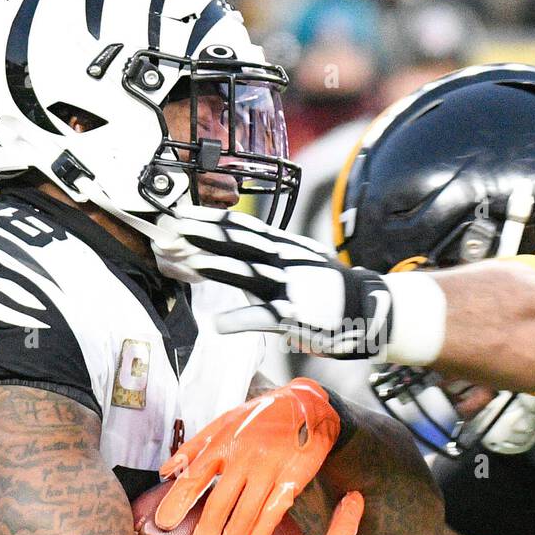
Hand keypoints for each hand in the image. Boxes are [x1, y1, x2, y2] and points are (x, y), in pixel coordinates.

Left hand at [152, 206, 397, 357]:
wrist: (368, 306)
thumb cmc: (326, 285)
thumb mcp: (297, 257)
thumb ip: (264, 252)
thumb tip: (229, 249)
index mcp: (282, 244)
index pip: (240, 226)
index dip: (207, 218)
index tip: (179, 210)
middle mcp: (283, 259)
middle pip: (236, 243)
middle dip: (199, 234)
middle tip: (166, 228)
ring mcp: (289, 286)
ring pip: (245, 272)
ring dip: (212, 266)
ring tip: (182, 261)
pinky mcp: (295, 316)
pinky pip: (264, 317)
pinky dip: (241, 319)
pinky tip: (218, 324)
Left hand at [155, 378, 341, 534]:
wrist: (307, 405)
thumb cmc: (261, 417)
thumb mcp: (224, 422)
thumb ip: (193, 448)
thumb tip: (164, 472)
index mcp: (223, 444)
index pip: (194, 476)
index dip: (178, 501)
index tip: (163, 523)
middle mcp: (243, 457)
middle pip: (220, 503)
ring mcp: (268, 469)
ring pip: (246, 513)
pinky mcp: (292, 479)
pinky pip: (273, 513)